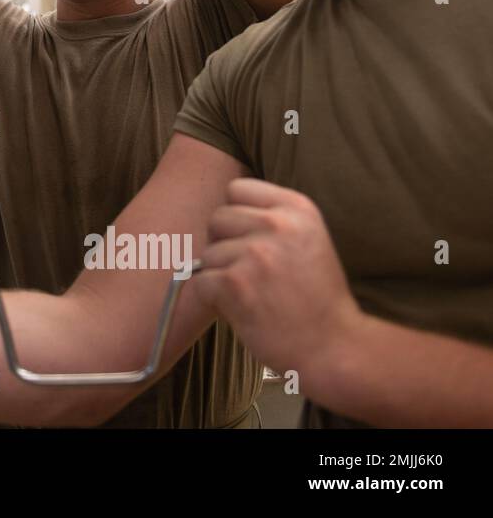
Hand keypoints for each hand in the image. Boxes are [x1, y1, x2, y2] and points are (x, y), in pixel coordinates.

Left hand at [193, 178, 364, 375]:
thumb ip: (272, 219)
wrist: (335, 347)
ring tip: (254, 295)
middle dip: (225, 245)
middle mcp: (278, 224)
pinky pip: (201, 282)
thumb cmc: (317, 298)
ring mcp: (256, 253)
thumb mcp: (309, 239)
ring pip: (208, 253)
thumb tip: (222, 212)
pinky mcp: (236, 283)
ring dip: (222, 275)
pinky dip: (213, 299)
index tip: (251, 239)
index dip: (237, 216)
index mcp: (298, 208)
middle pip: (217, 217)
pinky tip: (242, 309)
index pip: (238, 189)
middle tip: (250, 272)